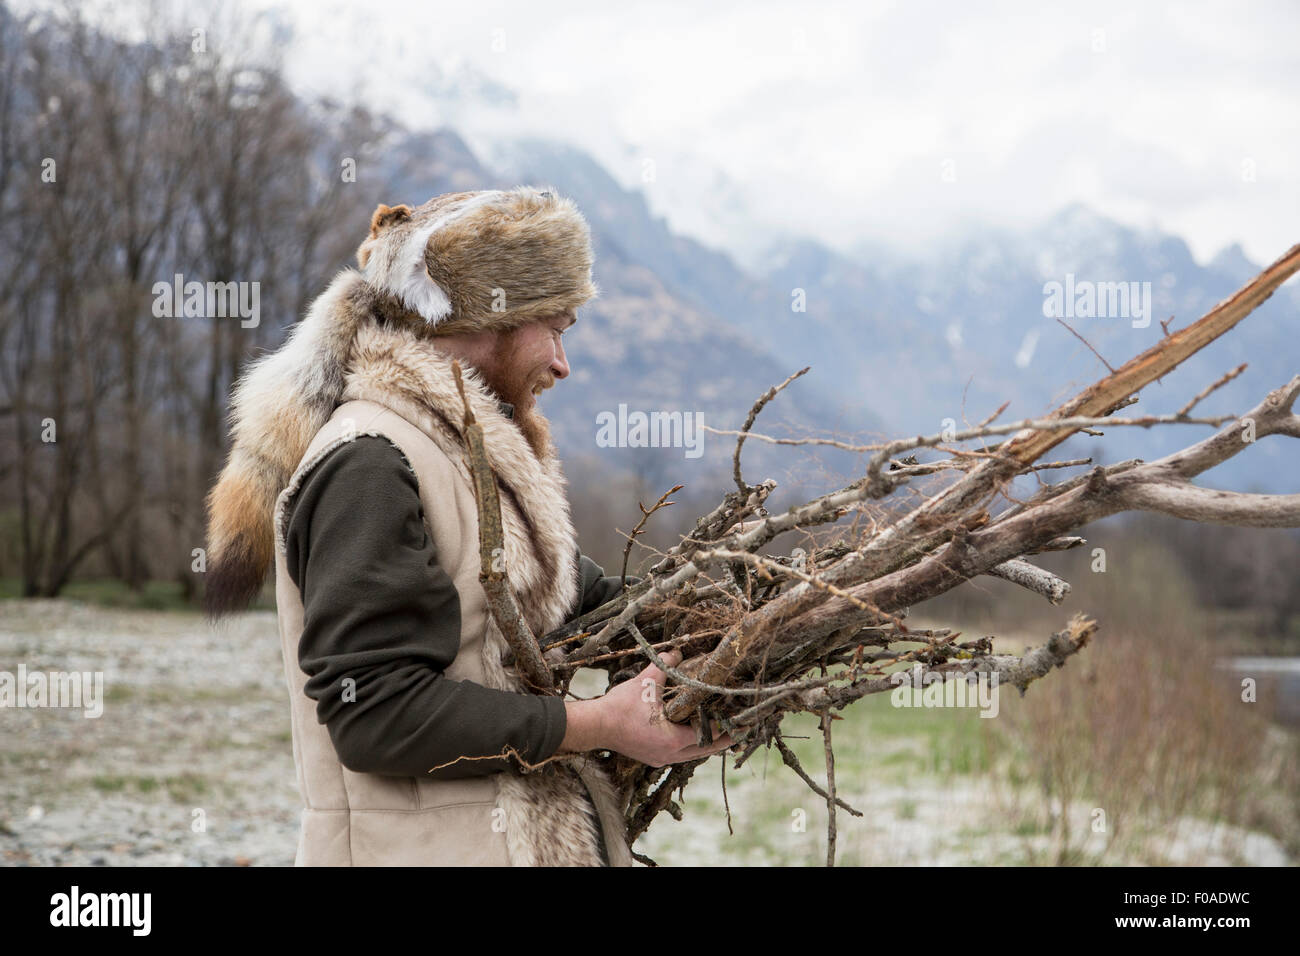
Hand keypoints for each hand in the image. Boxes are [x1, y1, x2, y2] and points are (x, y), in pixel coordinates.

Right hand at [597, 649, 733, 767]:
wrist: (594, 726)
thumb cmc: (620, 707)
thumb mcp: (646, 682)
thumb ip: (664, 665)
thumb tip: (678, 650)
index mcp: (674, 740)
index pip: (709, 736)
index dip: (726, 727)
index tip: (742, 721)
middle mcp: (670, 755)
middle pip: (705, 750)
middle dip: (722, 740)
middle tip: (739, 730)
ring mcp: (659, 758)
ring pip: (691, 754)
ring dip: (704, 743)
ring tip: (719, 730)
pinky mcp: (651, 757)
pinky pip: (678, 754)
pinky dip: (688, 744)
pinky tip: (691, 732)